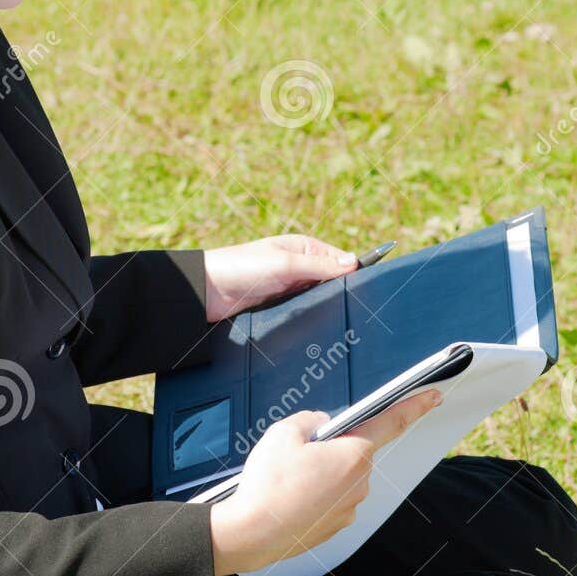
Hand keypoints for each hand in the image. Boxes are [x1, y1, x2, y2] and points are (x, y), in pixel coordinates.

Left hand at [202, 234, 358, 322]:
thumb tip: (355, 262)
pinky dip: (311, 317)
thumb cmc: (242, 268)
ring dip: (325, 307)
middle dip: (342, 292)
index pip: (340, 260)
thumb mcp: (285, 264)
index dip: (354, 273)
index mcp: (304, 248)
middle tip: (358, 310)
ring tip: (342, 321)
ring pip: (320, 299)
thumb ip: (319, 265)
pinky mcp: (282, 306)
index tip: (369, 290)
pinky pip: (305, 312)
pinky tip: (320, 327)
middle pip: (333, 281)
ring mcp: (291, 287)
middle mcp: (300, 266)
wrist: (207, 292)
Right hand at [209, 389, 441, 575]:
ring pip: (340, 476)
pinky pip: (330, 499)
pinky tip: (290, 496)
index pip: (392, 423)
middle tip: (298, 451)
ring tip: (287, 479)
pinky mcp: (335, 526)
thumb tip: (320, 428)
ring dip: (320, 472)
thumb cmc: (269, 485)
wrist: (251, 534)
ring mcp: (349, 508)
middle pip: (354, 451)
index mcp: (353, 454)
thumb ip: (310, 420)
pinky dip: (313, 494)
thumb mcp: (283, 432)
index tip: (434, 395)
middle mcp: (359, 483)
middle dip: (332, 446)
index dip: (414, 406)